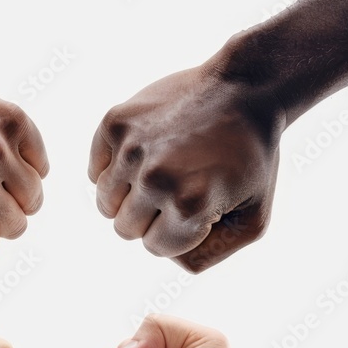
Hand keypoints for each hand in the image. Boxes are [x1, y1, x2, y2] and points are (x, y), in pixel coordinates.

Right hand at [88, 59, 282, 272]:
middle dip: (150, 216)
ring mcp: (131, 148)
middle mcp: (155, 178)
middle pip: (125, 228)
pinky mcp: (115, 123)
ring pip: (105, 202)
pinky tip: (143, 154)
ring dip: (129, 195)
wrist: (245, 88)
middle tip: (178, 188)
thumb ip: (209, 255)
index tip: (199, 206)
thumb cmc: (252, 159)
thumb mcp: (253, 220)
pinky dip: (113, 168)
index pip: (155, 247)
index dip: (177, 231)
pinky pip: (95, 170)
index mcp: (189, 206)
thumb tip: (166, 259)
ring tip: (159, 173)